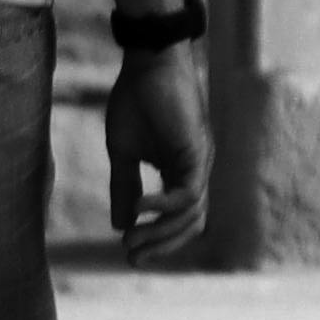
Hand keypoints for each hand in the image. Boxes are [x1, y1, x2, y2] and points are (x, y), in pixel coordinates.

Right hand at [107, 37, 211, 263]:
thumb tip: (120, 224)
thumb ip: (123, 186)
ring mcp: (199, 163)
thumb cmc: (135, 99)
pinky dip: (164, 206)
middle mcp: (194, 172)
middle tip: (131, 258)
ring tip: (130, 240)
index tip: (127, 254)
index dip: (156, 240)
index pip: (177, 219)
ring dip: (160, 233)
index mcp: (178, 173)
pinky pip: (188, 193)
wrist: (147, 62)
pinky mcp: (197, 152)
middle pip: (189, 225)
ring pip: (191, 215)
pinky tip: (139, 208)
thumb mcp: (122, 151)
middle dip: (160, 245)